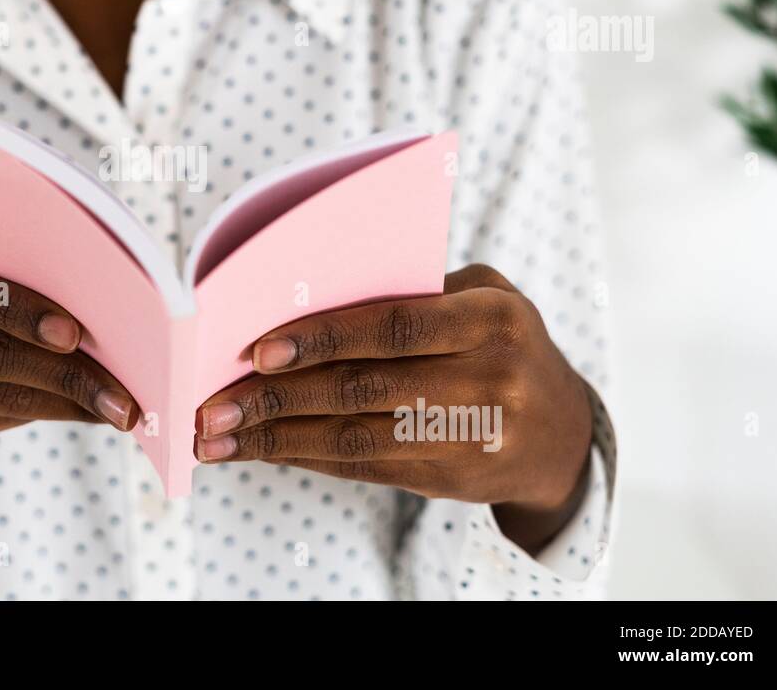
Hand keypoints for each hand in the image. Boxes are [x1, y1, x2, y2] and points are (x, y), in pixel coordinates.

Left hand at [194, 264, 593, 552]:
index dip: (322, 338)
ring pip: (355, 440)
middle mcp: (491, 381)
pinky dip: (304, 457)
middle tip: (213, 404)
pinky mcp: (451, 481)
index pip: (394, 326)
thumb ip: (412, 295)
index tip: (257, 350)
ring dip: (276, 438)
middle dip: (277, 397)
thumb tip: (304, 301)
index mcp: (493, 320)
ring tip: (217, 437)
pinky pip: (364, 469)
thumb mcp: (481, 298)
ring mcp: (473, 440)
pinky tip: (261, 447)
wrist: (563, 435)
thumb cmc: (501, 342)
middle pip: (364, 389)